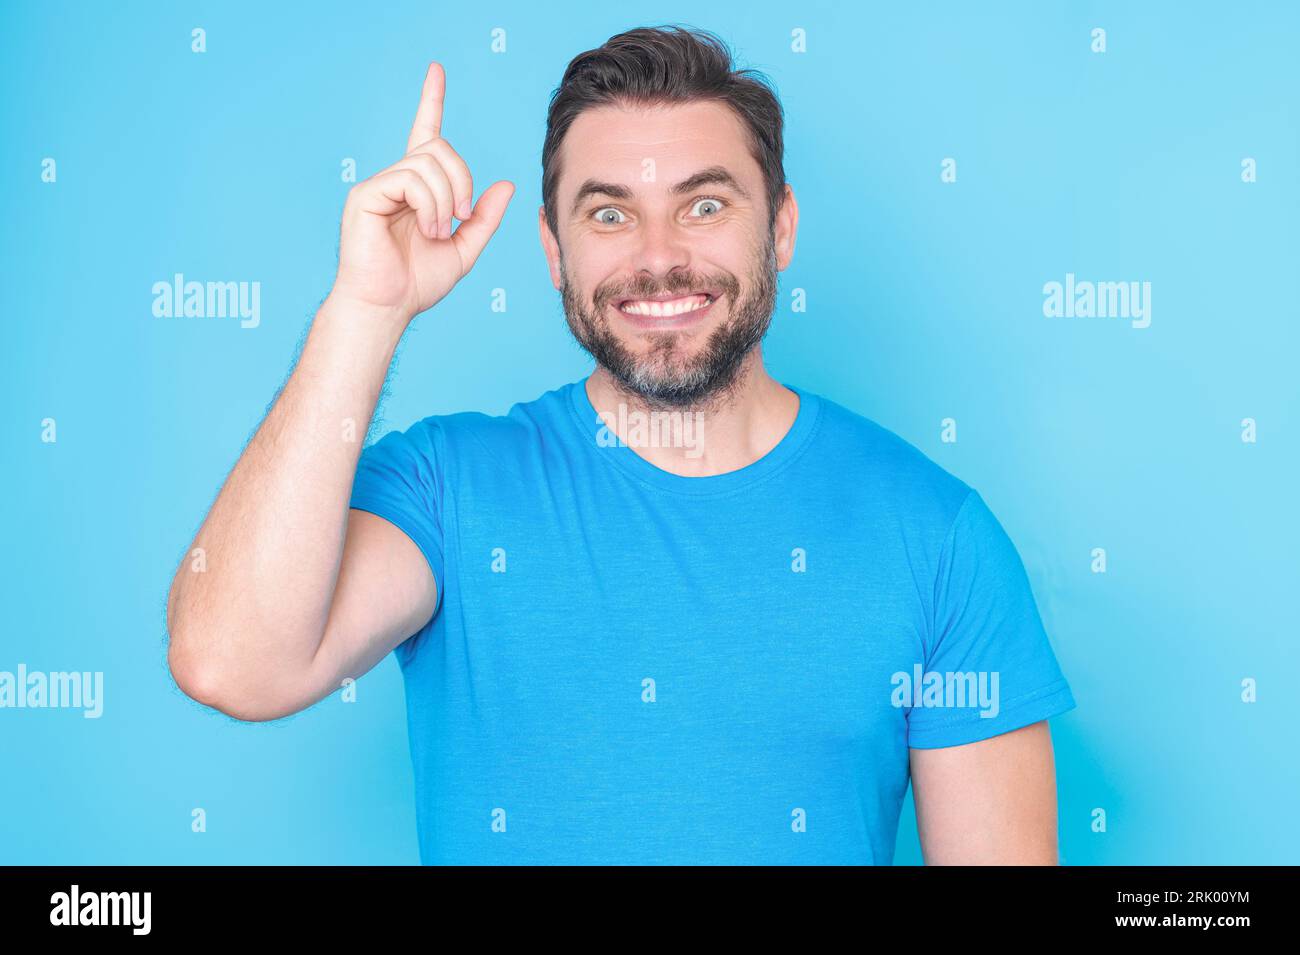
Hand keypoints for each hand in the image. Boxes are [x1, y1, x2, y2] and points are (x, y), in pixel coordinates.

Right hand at [330, 62, 513, 321]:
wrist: (388, 306)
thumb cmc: (418, 282)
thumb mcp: (465, 249)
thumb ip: (484, 218)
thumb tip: (506, 185)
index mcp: (418, 188)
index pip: (425, 133)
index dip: (431, 100)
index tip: (437, 70)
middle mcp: (397, 180)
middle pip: (440, 149)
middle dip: (461, 180)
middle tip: (461, 217)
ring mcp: (379, 185)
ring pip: (427, 162)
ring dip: (445, 199)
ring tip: (438, 230)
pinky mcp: (366, 195)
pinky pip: (409, 179)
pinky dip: (428, 204)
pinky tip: (425, 229)